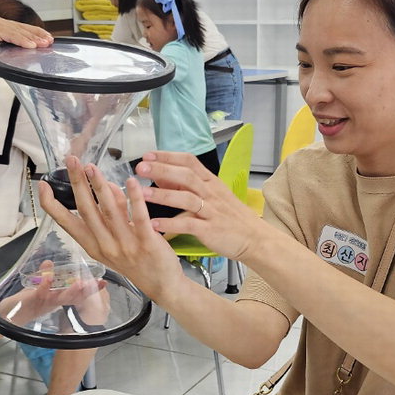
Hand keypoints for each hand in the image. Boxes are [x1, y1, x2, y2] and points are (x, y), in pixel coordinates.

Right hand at [0, 15, 52, 75]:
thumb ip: (8, 51)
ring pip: (18, 31)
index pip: (20, 29)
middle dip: (37, 35)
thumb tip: (23, 56)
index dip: (34, 34)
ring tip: (44, 44)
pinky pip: (10, 35)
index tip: (46, 39)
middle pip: (21, 28)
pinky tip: (32, 46)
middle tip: (50, 41)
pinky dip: (22, 41)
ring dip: (33, 39)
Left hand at [0, 259, 110, 324]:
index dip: (90, 290)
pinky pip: (40, 293)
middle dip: (85, 291)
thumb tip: (49, 261)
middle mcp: (53, 302)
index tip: (104, 283)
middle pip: (72, 298)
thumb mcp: (37, 287)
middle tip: (96, 284)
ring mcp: (43, 303)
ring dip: (70, 291)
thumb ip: (44, 275)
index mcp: (57, 299)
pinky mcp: (32, 301)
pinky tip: (49, 277)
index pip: (77, 294)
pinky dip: (44, 285)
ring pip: (59, 298)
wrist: (7, 315)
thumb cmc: (25, 302)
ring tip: (80, 283)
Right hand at [38, 156, 185, 301]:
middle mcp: (104, 246)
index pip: (66, 223)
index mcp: (93, 246)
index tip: (42, 185)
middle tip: (71, 161)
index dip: (52, 205)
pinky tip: (130, 181)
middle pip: (86, 210)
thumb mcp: (116, 240)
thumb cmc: (137, 262)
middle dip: (76, 183)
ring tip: (91, 167)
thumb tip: (105, 185)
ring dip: (99, 186)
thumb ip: (110, 213)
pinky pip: (138, 217)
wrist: (162, 286)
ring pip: (108, 211)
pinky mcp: (146, 243)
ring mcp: (125, 246)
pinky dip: (134, 198)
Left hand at [133, 151, 265, 260]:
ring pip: (186, 198)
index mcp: (211, 182)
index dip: (167, 156)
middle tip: (140, 168)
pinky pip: (188, 225)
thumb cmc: (231, 217)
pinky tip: (154, 225)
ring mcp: (211, 211)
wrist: (255, 238)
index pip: (188, 161)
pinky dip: (170, 224)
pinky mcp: (210, 230)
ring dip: (163, 195)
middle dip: (162, 170)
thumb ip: (188, 186)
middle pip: (185, 176)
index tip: (147, 156)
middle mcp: (211, 193)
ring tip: (143, 194)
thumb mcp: (213, 195)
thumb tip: (161, 176)